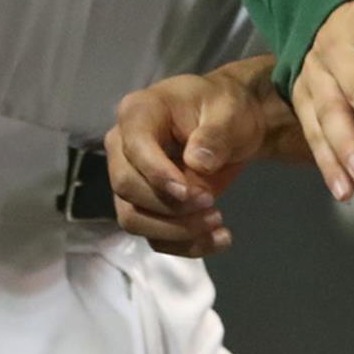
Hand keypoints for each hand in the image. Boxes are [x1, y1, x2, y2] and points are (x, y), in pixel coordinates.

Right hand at [105, 55, 283, 255]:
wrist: (231, 125)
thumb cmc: (225, 109)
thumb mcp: (230, 112)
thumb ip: (215, 134)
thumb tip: (198, 163)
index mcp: (138, 113)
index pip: (135, 149)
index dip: (159, 175)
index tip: (193, 194)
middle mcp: (122, 147)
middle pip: (127, 188)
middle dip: (170, 206)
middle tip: (213, 207)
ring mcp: (129, 178)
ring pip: (133, 218)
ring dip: (175, 231)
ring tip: (219, 225)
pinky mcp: (143, 204)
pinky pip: (151, 234)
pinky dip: (183, 244)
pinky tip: (218, 239)